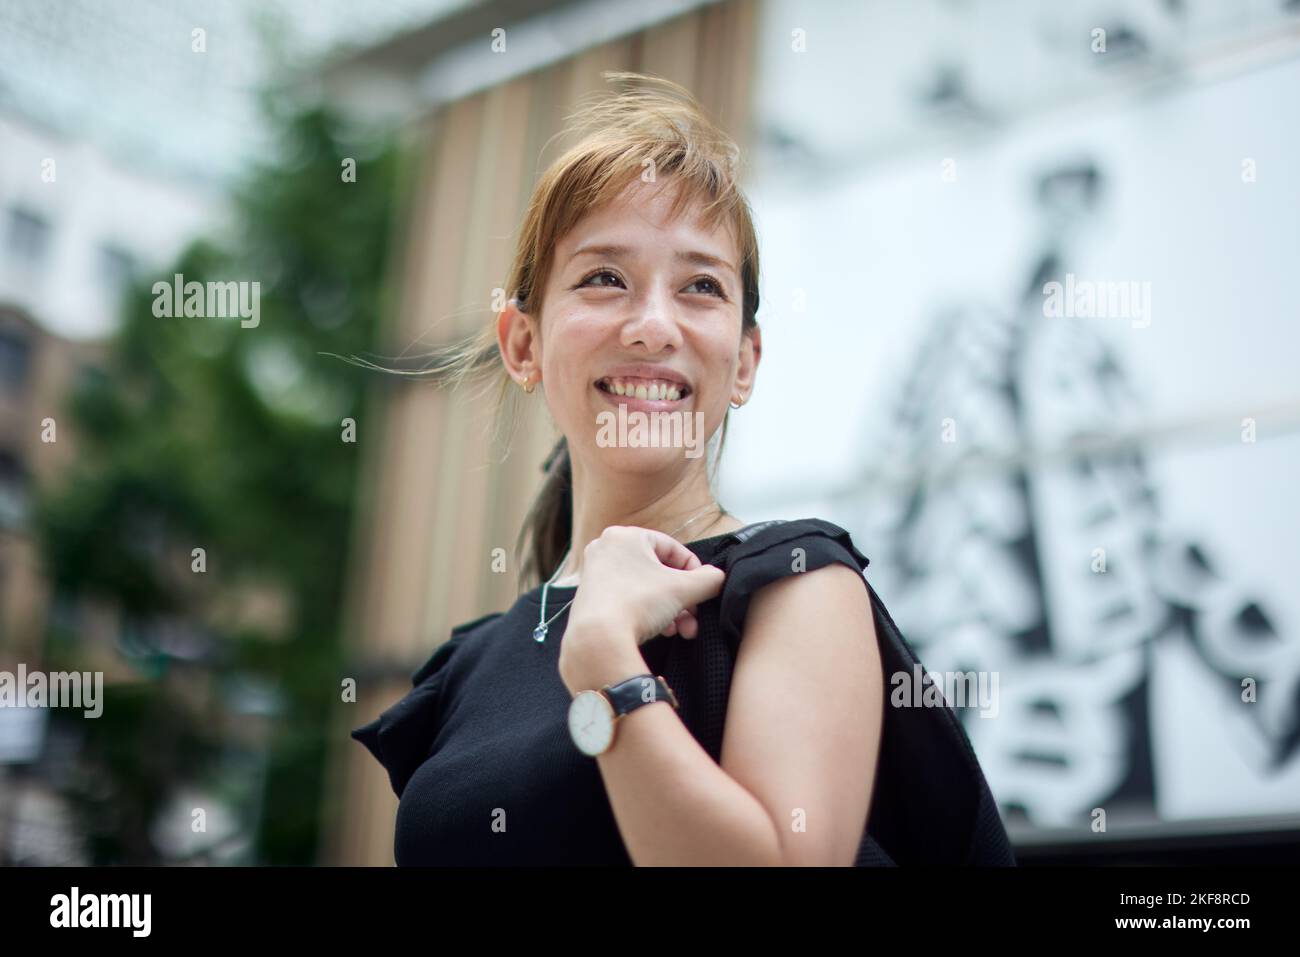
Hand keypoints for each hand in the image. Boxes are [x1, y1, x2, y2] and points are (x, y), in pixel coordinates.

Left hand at [561, 523, 725, 651]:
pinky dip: (648, 613)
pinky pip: (628, 599)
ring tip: (682, 631)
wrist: (598, 640)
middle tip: (694, 617)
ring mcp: (595, 574)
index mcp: (625, 536)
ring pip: (645, 588)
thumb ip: (709, 579)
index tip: (704, 589)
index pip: (672, 547)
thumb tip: (718, 577)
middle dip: (682, 598)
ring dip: (669, 609)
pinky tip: (662, 631)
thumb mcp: (683, 589)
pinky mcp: (590, 598)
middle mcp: (606, 549)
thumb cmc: (638, 604)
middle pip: (658, 572)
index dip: (694, 570)